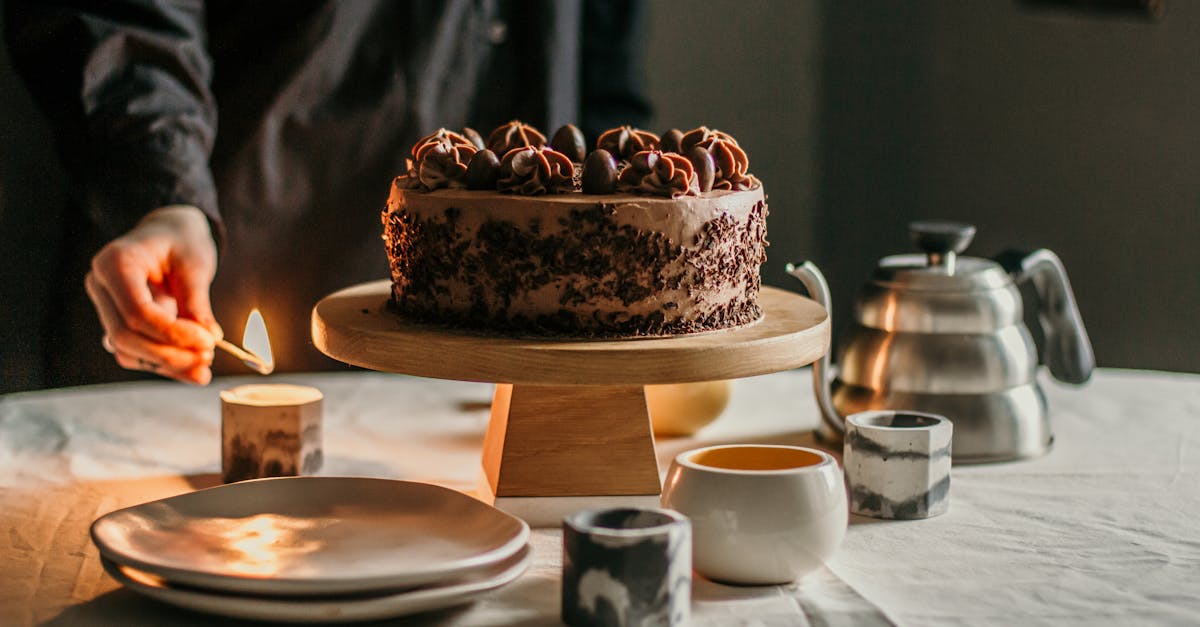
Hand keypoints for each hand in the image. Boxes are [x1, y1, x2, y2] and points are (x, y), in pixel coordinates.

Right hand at [86, 205, 221, 384]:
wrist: (170, 233)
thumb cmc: (182, 241)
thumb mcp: (195, 263)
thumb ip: (197, 301)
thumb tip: (210, 338)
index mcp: (114, 263)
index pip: (137, 311)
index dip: (172, 333)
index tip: (208, 341)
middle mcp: (101, 285)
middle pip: (125, 335)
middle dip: (168, 354)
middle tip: (207, 359)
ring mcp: (105, 306)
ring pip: (127, 350)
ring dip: (166, 365)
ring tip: (203, 368)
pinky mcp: (118, 322)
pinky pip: (136, 352)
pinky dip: (164, 364)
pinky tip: (192, 370)